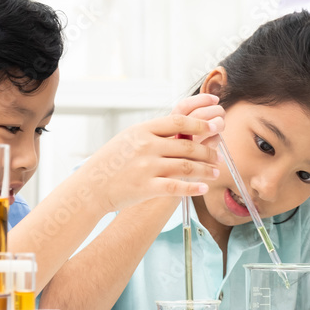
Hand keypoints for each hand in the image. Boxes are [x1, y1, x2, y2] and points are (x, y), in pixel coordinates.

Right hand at [79, 94, 224, 213]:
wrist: (90, 186)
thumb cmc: (111, 162)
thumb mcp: (128, 138)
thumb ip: (152, 133)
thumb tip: (180, 127)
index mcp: (142, 130)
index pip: (178, 121)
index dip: (200, 123)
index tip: (215, 126)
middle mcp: (146, 146)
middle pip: (187, 145)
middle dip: (208, 151)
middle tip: (219, 156)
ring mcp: (146, 167)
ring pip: (186, 166)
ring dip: (206, 169)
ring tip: (216, 172)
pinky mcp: (146, 187)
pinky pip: (176, 187)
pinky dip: (193, 188)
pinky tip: (204, 188)